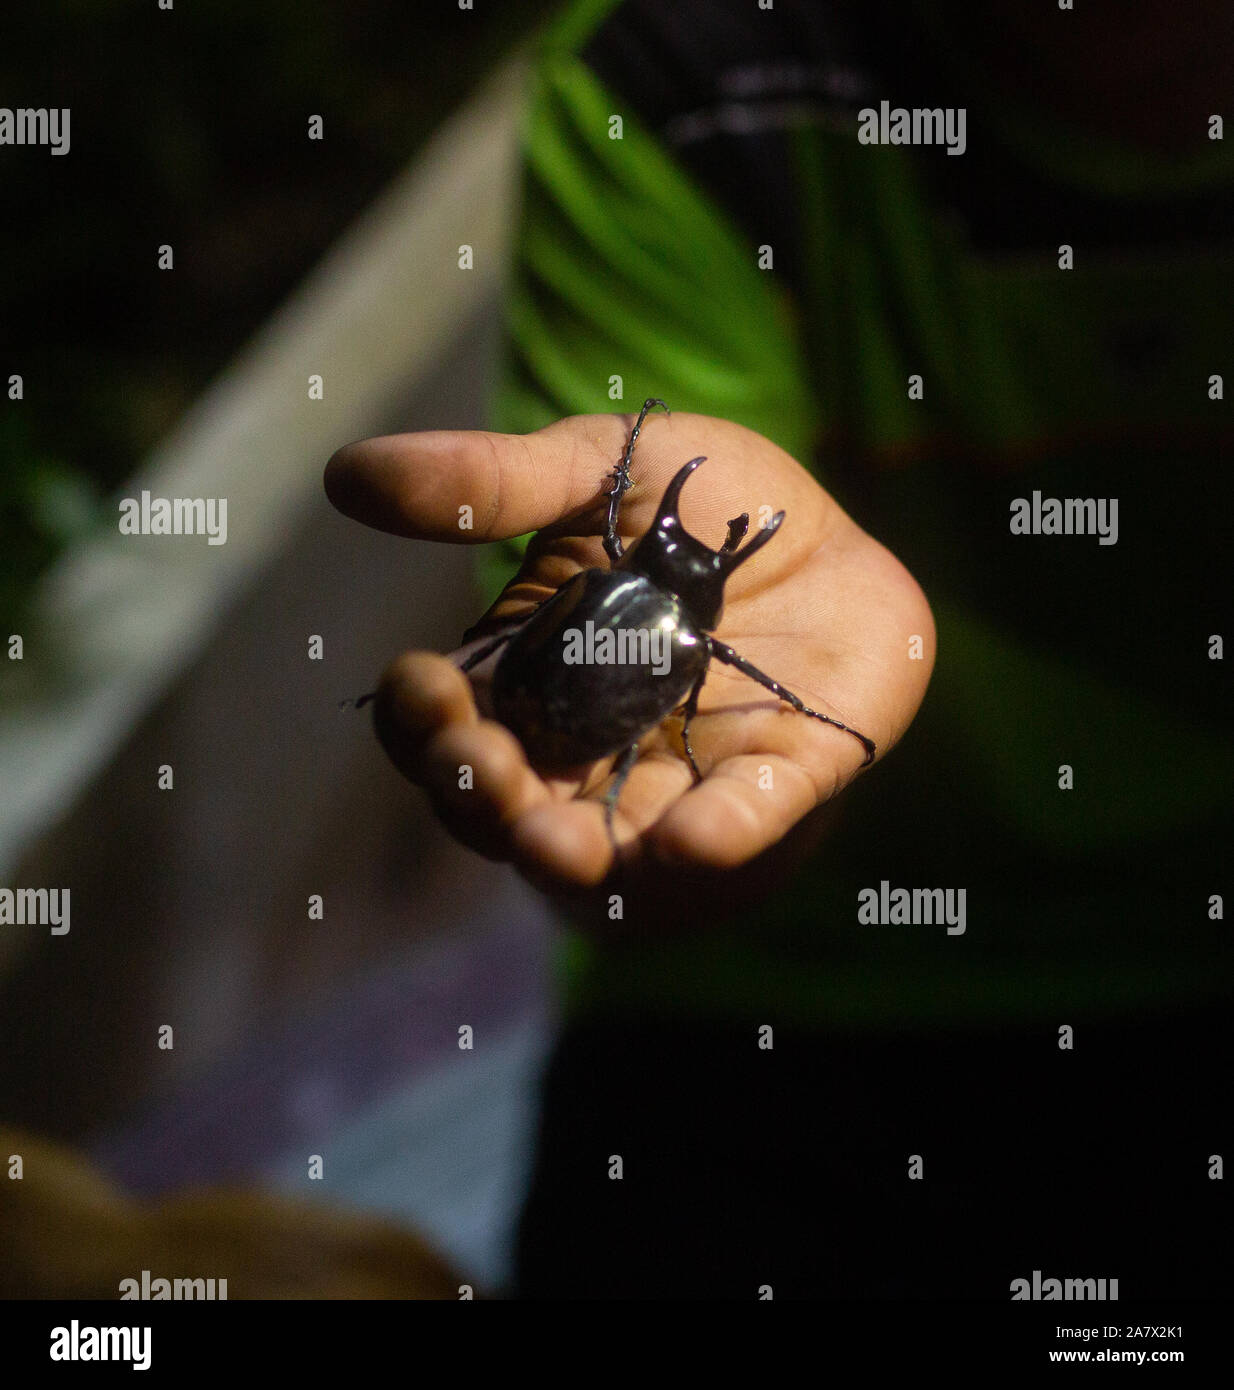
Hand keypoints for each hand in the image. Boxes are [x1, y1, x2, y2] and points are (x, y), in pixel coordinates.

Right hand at [325, 408, 933, 888]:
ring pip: (611, 839)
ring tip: (556, 846)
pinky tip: (695, 838)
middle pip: (510, 803)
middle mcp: (587, 743)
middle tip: (482, 768)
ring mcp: (681, 769)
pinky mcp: (778, 773)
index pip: (446, 725)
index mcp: (527, 677)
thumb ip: (494, 482)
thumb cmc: (691, 506)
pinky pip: (745, 816)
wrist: (826, 525)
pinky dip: (719, 831)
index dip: (421, 721)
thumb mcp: (593, 470)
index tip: (424, 684)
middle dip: (485, 797)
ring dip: (576, 850)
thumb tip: (347, 473)